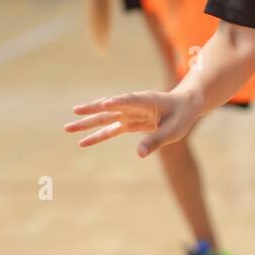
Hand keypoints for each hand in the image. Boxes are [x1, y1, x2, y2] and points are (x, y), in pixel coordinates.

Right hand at [64, 88, 199, 156]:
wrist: (186, 105)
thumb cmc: (183, 114)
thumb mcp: (174, 130)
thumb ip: (156, 141)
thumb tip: (138, 154)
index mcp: (148, 100)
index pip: (131, 100)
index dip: (119, 101)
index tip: (105, 103)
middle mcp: (134, 105)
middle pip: (110, 107)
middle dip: (93, 110)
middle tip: (74, 112)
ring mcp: (130, 113)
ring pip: (105, 118)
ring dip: (88, 123)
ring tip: (68, 128)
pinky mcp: (129, 122)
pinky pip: (111, 130)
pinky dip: (97, 136)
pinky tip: (82, 143)